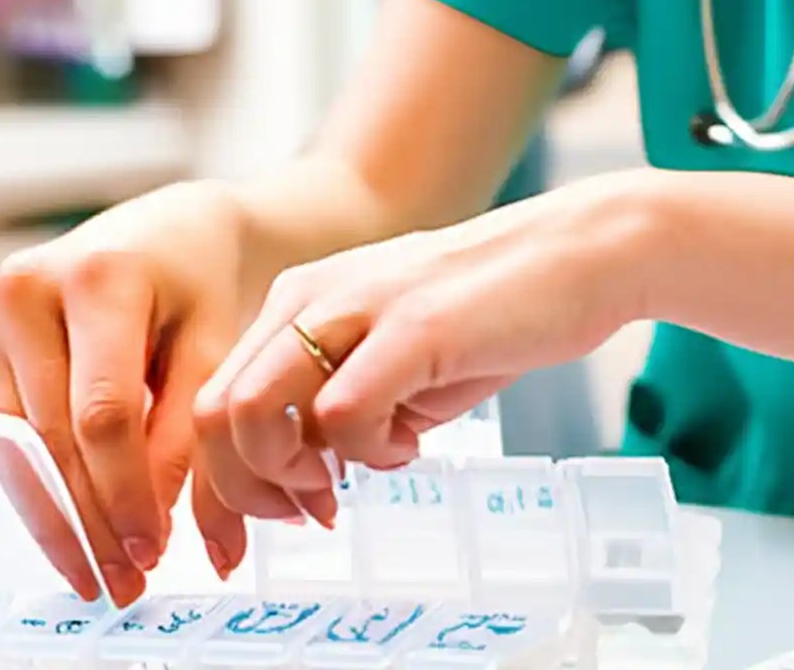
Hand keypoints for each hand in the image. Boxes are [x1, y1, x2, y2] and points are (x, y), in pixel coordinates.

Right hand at [0, 182, 250, 604]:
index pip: (102, 413)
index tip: (152, 547)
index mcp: (97, 279)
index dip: (125, 492)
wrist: (171, 232)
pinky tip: (67, 528)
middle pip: (51, 435)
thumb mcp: (215, 345)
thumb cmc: (201, 283)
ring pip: (15, 444)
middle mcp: (25, 291)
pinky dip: (34, 485)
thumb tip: (161, 521)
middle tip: (123, 579)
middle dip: (90, 519)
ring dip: (55, 517)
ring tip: (96, 569)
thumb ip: (188, 429)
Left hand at [193, 175, 654, 516]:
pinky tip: (411, 447)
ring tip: (349, 484)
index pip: (213, 400)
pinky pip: (342, 416)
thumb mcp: (399, 363)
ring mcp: (355, 308)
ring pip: (252, 412)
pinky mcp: (410, 327)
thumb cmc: (495, 313)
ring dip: (292, 476)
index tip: (248, 538)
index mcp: (300, 303)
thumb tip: (314, 476)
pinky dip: (368, 454)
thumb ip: (345, 410)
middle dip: (244, 494)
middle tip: (308, 516)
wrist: (580, 256)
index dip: (219, 487)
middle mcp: (311, 297)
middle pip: (214, 413)